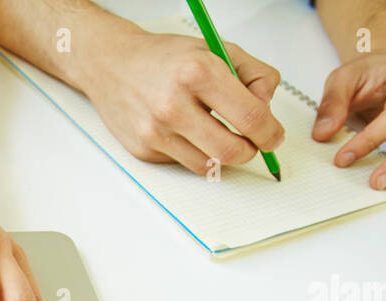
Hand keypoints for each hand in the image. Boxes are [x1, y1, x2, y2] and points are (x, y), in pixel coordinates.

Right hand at [82, 26, 284, 174]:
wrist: (112, 65)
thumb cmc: (166, 58)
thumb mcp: (217, 49)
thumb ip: (254, 76)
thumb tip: (267, 112)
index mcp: (198, 72)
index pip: (250, 117)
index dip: (270, 133)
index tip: (273, 136)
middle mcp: (174, 105)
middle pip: (231, 151)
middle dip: (250, 151)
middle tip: (252, 143)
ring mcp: (156, 132)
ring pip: (209, 166)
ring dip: (223, 156)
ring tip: (219, 134)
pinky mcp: (144, 150)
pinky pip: (184, 164)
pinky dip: (195, 153)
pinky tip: (187, 132)